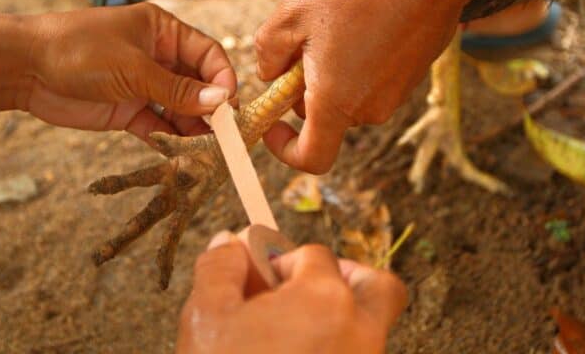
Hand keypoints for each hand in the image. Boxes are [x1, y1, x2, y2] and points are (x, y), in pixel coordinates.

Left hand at [19, 3, 235, 140]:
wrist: (24, 68)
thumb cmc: (79, 50)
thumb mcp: (133, 67)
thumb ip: (177, 88)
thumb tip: (221, 100)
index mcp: (163, 31)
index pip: (207, 54)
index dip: (222, 78)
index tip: (231, 104)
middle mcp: (158, 57)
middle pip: (198, 84)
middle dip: (211, 107)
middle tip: (225, 134)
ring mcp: (143, 84)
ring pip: (180, 108)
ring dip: (194, 127)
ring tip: (207, 149)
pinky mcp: (128, 109)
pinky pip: (159, 125)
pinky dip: (170, 138)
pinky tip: (182, 153)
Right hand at [176, 231, 406, 353]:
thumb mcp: (206, 318)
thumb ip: (220, 269)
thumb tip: (230, 242)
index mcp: (323, 300)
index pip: (315, 255)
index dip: (281, 260)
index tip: (258, 278)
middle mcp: (358, 332)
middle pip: (378, 288)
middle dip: (348, 278)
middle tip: (309, 289)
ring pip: (371, 330)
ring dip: (340, 319)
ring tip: (291, 334)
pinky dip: (335, 352)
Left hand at [255, 0, 465, 172]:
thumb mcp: (294, 10)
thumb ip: (268, 52)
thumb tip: (270, 73)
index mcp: (337, 102)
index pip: (312, 158)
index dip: (286, 150)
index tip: (275, 124)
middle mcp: (370, 108)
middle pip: (325, 117)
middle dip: (305, 86)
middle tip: (304, 38)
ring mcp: (395, 94)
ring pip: (347, 94)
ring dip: (331, 68)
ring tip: (339, 19)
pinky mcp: (410, 76)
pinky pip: (371, 79)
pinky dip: (357, 59)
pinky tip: (363, 17)